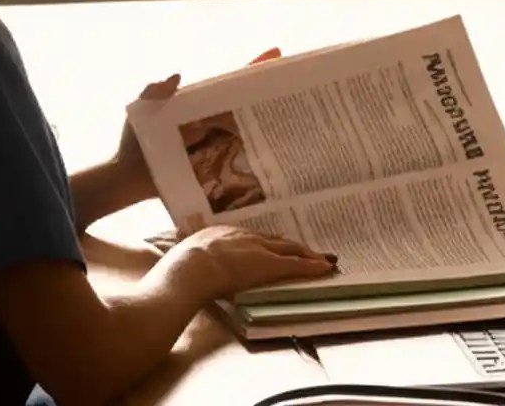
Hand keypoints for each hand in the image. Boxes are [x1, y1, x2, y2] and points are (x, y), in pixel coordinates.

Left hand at [115, 48, 282, 202]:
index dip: (250, 68)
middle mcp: (209, 123)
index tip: (274, 54)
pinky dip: (252, 157)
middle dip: (267, 93)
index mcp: (196, 106)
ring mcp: (213, 145)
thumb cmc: (132, 144)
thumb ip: (153, 94)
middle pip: (243, 105)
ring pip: (244, 131)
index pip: (226, 84)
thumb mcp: (140, 112)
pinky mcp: (212, 168)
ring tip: (291, 118)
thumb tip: (176, 77)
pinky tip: (272, 158)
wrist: (125, 181)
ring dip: (267, 126)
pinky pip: (236, 160)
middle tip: (293, 85)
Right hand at [167, 225, 335, 301]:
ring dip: (305, 254)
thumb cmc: (180, 269)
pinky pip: (296, 265)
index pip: (250, 239)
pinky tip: (325, 267)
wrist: (189, 270)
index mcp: (220, 234)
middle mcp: (243, 236)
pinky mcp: (269, 264)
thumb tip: (179, 269)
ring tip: (321, 258)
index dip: (264, 244)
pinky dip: (312, 266)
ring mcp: (257, 249)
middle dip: (290, 246)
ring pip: (288, 249)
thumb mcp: (182, 257)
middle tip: (306, 250)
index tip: (271, 247)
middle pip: (273, 240)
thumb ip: (187, 259)